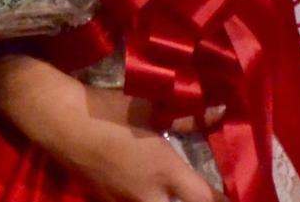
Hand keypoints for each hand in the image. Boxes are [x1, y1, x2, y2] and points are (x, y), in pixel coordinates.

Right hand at [0, 56, 226, 201]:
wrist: (63, 123)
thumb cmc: (111, 111)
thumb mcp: (153, 108)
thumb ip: (190, 116)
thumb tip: (222, 110)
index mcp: (164, 171)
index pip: (201, 198)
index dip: (220, 199)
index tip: (236, 195)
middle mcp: (147, 195)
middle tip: (209, 194)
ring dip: (173, 200)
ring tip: (184, 191)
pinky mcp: (108, 201)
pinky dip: (152, 199)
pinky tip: (156, 192)